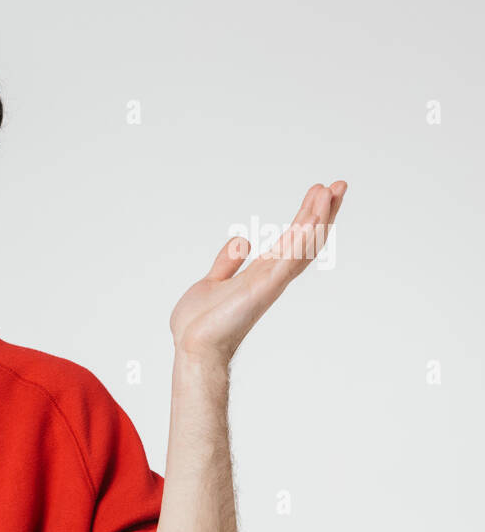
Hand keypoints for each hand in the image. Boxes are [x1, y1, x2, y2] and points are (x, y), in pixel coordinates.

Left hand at [169, 180, 347, 364]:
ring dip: (317, 218)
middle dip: (322, 212)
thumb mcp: (212, 282)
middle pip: (305, 239)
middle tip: (339, 184)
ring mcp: (269, 282)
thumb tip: (241, 241)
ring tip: (331, 191)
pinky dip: (302, 239)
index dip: (308, 217)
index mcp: (260, 273)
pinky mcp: (262, 288)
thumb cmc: (201, 324)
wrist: (192, 347)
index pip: (292, 240)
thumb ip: (227, 263)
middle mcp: (270, 277)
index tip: (320, 192)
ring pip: (302, 246)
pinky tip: (313, 218)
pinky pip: (288, 260)